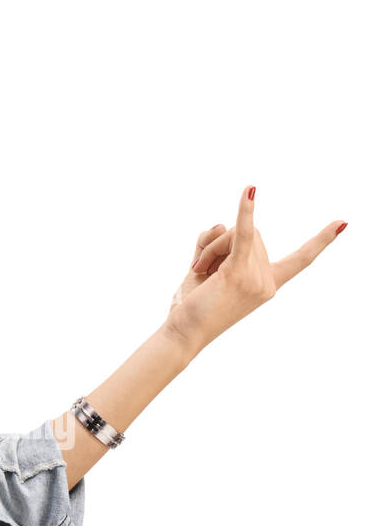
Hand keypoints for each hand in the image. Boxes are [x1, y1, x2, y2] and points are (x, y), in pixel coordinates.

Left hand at [167, 185, 345, 351]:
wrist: (183, 333)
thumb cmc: (194, 304)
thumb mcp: (210, 268)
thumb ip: (219, 241)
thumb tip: (224, 222)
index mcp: (268, 284)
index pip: (300, 260)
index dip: (320, 241)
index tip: (342, 224)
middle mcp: (267, 283)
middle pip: (251, 233)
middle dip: (220, 243)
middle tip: (201, 269)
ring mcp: (256, 279)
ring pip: (236, 233)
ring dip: (211, 246)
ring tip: (199, 271)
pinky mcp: (238, 274)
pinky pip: (242, 234)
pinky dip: (245, 210)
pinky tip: (250, 192)